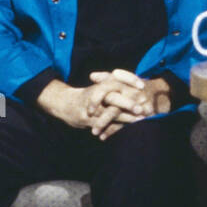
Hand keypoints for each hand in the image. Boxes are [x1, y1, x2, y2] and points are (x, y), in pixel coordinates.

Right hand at [36, 70, 167, 140]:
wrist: (64, 104)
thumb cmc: (88, 95)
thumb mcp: (100, 86)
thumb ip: (117, 82)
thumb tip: (140, 83)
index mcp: (100, 84)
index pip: (116, 78)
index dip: (130, 80)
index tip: (142, 85)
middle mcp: (95, 94)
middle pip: (112, 97)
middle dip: (128, 103)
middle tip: (142, 107)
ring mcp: (90, 108)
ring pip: (109, 113)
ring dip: (126, 117)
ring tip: (140, 119)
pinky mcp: (86, 119)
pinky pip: (102, 124)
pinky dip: (115, 127)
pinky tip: (127, 128)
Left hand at [87, 71, 172, 139]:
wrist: (161, 93)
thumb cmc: (137, 87)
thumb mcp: (125, 79)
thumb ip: (108, 78)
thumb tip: (92, 76)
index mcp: (125, 84)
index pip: (107, 88)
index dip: (96, 98)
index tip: (89, 110)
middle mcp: (131, 93)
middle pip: (112, 104)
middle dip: (100, 115)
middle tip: (88, 121)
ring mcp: (138, 105)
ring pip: (117, 114)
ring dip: (104, 124)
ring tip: (94, 133)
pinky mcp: (143, 116)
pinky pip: (125, 125)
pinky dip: (114, 131)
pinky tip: (103, 137)